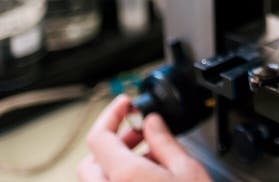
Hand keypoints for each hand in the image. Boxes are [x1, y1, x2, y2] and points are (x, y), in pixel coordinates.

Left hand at [78, 94, 210, 181]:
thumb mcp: (188, 170)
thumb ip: (165, 141)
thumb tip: (152, 122)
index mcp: (124, 175)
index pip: (98, 137)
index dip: (110, 113)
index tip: (124, 103)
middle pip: (91, 160)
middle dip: (114, 141)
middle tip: (139, 131)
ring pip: (97, 178)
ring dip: (116, 162)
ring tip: (150, 156)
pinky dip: (120, 178)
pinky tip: (148, 176)